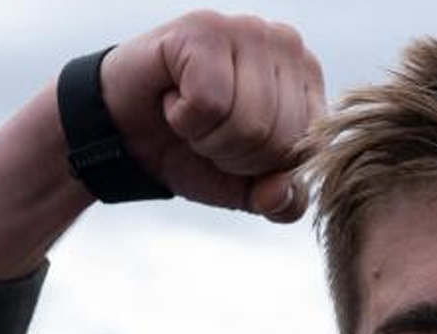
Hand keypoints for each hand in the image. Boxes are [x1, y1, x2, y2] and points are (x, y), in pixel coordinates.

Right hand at [99, 12, 325, 220]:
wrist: (127, 132)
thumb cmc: (194, 150)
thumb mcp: (247, 187)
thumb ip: (283, 200)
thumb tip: (280, 191)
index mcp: (309, 79)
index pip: (304, 150)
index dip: (260, 167)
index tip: (234, 146)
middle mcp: (287, 45)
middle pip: (277, 137)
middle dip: (232, 153)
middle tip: (205, 129)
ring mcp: (248, 29)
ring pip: (248, 122)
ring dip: (206, 136)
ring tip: (191, 113)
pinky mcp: (204, 28)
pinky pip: (209, 102)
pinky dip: (184, 117)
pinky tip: (173, 97)